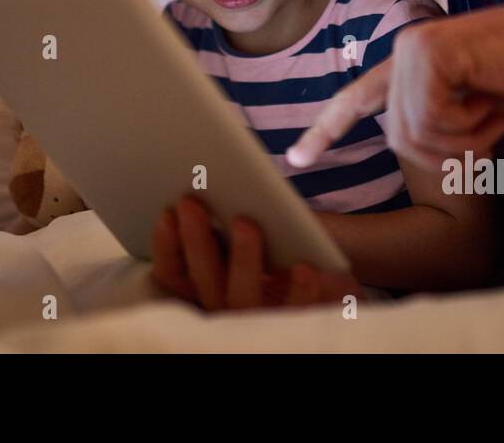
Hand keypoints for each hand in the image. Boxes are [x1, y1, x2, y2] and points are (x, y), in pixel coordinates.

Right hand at [151, 196, 361, 310]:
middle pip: (204, 280)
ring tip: (245, 223)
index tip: (167, 212)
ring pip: (241, 298)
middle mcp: (228, 307)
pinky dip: (298, 290)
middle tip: (193, 203)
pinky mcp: (297, 323)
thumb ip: (231, 220)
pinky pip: (295, 312)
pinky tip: (304, 266)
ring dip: (243, 260)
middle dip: (196, 240)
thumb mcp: (255, 230)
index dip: (165, 245)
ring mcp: (261, 319)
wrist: (338, 277)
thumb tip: (212, 181)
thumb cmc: (287, 246)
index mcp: (211, 283)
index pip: (175, 273)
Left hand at [288, 0, 503, 169]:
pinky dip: (467, 125)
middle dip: (448, 149)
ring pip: (415, 134)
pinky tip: (487, 100)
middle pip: (400, 139)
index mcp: (408, 65)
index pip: (357, 100)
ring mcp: (413, 48)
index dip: (326, 130)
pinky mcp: (429, 52)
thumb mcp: (474, 111)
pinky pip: (432, 119)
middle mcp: (402, 52)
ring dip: (462, 139)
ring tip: (490, 108)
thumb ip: (438, 123)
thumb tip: (411, 146)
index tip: (297, 159)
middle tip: (487, 124)